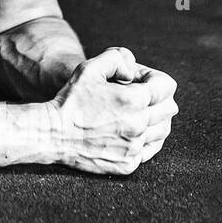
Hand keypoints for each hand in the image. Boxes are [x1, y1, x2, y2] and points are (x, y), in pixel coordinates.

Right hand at [48, 47, 177, 174]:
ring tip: (135, 113)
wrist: (52, 134)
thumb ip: (116, 58)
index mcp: (132, 100)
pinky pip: (151, 149)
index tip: (137, 79)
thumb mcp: (89, 69)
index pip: (166, 86)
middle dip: (157, 97)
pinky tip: (132, 131)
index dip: (153, 77)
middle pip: (169, 108)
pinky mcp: (129, 163)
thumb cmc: (70, 101)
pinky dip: (146, 138)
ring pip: (163, 130)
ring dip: (154, 118)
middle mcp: (138, 125)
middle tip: (137, 95)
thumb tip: (133, 68)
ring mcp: (135, 146)